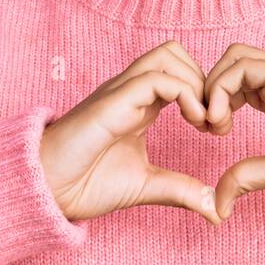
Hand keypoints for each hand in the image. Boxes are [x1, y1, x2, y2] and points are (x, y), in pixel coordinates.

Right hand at [39, 40, 222, 224]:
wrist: (46, 190)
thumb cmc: (85, 184)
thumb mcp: (145, 187)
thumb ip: (179, 191)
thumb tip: (216, 211)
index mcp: (140, 105)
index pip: (179, 73)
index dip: (206, 93)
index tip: (218, 129)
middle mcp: (131, 91)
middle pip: (176, 53)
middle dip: (205, 81)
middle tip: (215, 122)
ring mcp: (121, 92)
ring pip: (168, 55)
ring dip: (196, 82)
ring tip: (205, 121)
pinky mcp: (113, 102)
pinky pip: (156, 78)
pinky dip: (185, 93)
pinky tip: (194, 122)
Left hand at [202, 43, 264, 219]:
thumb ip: (248, 178)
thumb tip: (217, 204)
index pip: (232, 84)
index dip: (212, 103)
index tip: (212, 133)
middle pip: (227, 64)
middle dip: (205, 91)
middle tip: (207, 127)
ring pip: (232, 57)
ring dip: (212, 87)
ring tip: (215, 123)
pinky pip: (242, 67)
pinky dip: (221, 89)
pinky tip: (223, 121)